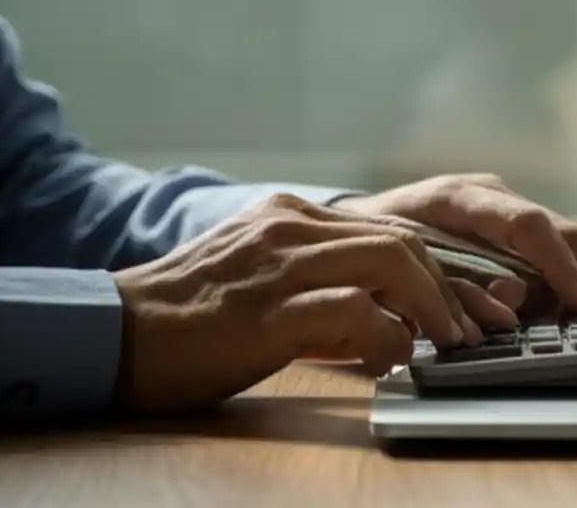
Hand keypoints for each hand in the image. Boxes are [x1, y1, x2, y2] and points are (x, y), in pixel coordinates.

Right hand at [111, 193, 473, 413]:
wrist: (110, 333)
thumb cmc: (187, 321)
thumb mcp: (262, 285)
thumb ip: (320, 288)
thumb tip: (386, 321)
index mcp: (289, 217)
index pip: (387, 230)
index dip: (436, 269)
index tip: (464, 306)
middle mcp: (289, 227)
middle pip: (400, 240)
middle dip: (447, 287)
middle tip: (467, 330)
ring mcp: (278, 264)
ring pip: (389, 261)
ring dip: (430, 306)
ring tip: (444, 343)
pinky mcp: (266, 309)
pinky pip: (351, 310)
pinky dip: (386, 334)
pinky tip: (390, 359)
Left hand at [332, 174, 576, 316]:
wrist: (358, 221)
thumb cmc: (373, 245)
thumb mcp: (400, 269)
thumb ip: (452, 285)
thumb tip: (510, 299)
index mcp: (459, 198)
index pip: (527, 225)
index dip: (560, 267)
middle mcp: (491, 194)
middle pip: (561, 232)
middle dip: (575, 281)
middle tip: (575, 324)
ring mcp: (504, 205)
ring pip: (563, 245)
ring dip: (563, 288)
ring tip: (549, 322)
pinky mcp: (508, 223)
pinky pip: (548, 254)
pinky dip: (551, 286)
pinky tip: (538, 311)